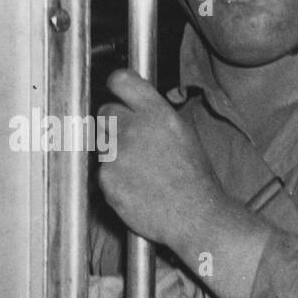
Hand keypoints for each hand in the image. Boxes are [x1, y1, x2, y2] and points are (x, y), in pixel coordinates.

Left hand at [97, 69, 223, 247]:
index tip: (116, 93)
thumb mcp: (185, 135)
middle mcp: (135, 128)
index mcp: (158, 114)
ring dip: (113, 152)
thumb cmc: (196, 180)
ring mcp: (117, 154)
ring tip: (140, 171)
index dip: (116, 86)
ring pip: (101, 143)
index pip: (121, 81)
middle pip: (105, 111)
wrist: (196, 216)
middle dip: (114, 125)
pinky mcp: (106, 178)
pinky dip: (114, 179)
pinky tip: (136, 188)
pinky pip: (101, 171)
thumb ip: (157, 116)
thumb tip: (137, 107)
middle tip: (132, 144)